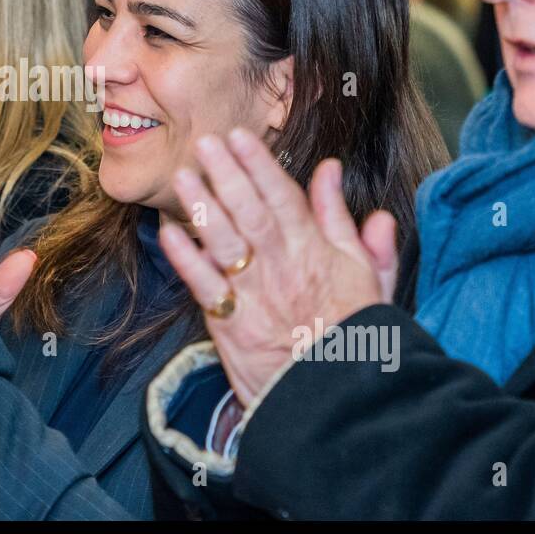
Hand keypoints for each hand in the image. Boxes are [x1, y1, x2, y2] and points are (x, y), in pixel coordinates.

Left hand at [157, 129, 396, 405]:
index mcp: (314, 252)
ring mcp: (255, 295)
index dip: (259, 165)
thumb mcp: (366, 272)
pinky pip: (205, 285)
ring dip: (202, 206)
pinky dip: (186, 258)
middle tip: (204, 142)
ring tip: (183, 176)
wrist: (339, 397)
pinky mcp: (232, 325)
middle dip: (226, 173)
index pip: (284, 197)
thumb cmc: (352, 333)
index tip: (239, 136)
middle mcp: (282, 267)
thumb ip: (345, 220)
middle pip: (250, 211)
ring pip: (225, 241)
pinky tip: (168, 232)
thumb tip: (332, 171)